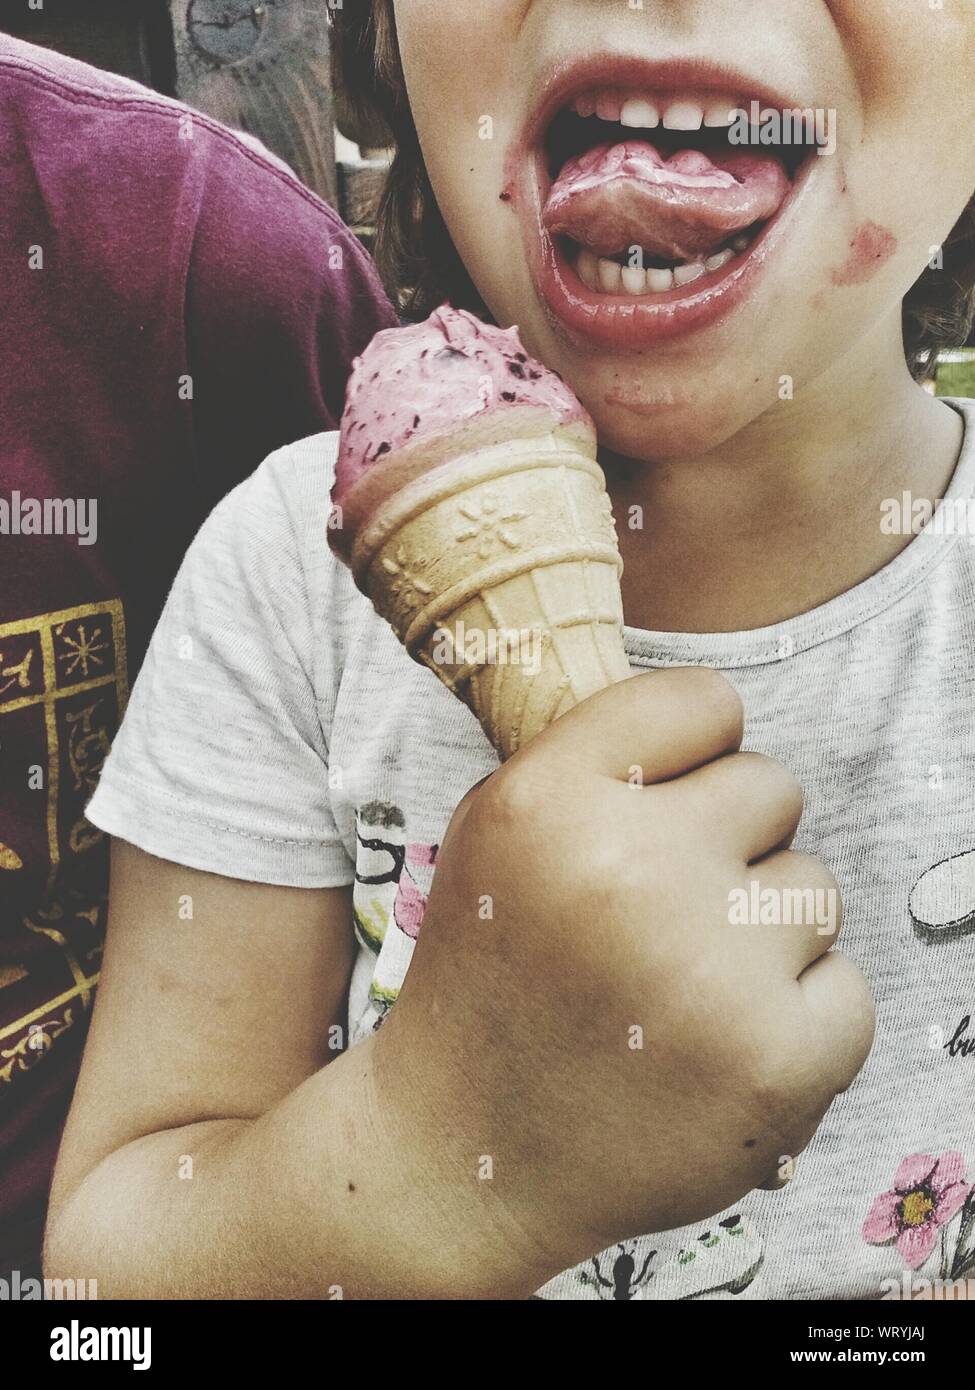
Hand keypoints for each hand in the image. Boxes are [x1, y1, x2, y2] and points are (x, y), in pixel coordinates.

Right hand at [373, 669, 874, 1282]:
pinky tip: (719, 1046)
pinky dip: (798, 1018)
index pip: (706, 701)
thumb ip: (592, 754)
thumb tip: (712, 712)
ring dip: (763, 931)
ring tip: (680, 988)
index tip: (666, 800)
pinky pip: (847, 986)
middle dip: (729, 841)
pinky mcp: (778, 1063)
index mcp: (552, 802)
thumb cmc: (491, 974)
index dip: (693, 752)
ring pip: (815, 887)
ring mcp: (710, 971)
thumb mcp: (492, 830)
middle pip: (773, 786)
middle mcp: (630, 871)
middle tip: (662, 913)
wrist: (467, 1150)